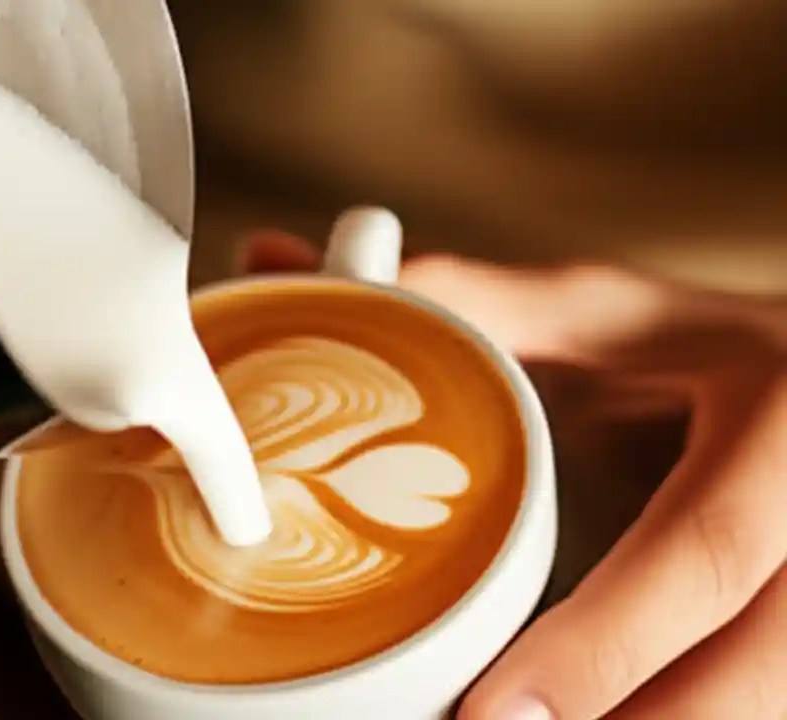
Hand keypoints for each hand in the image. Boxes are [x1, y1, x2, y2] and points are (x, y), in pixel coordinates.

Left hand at [242, 231, 786, 718]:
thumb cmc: (701, 343)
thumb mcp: (599, 313)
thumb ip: (463, 303)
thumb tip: (282, 267)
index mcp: (775, 417)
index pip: (706, 547)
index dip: (607, 642)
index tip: (494, 713)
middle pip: (757, 671)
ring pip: (766, 700)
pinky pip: (767, 698)